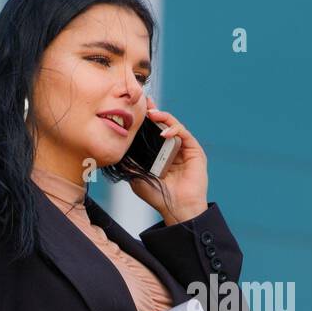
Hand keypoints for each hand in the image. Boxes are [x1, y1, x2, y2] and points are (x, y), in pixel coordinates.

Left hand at [129, 95, 208, 225]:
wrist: (177, 208)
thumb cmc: (158, 196)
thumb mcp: (137, 177)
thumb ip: (129, 164)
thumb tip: (117, 150)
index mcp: (159, 153)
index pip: (152, 131)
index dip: (145, 119)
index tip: (135, 109)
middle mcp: (172, 149)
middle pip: (164, 124)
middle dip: (154, 111)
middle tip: (143, 101)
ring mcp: (184, 149)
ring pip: (174, 125)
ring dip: (163, 117)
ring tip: (152, 115)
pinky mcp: (195, 151)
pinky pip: (184, 134)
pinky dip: (174, 129)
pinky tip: (164, 132)